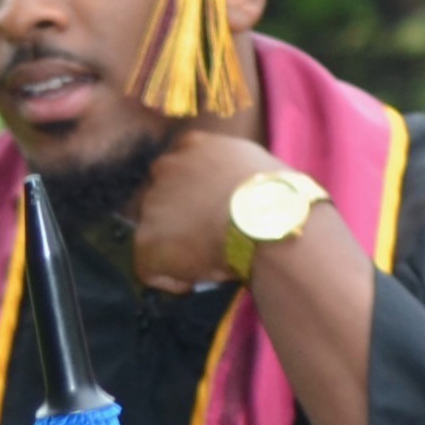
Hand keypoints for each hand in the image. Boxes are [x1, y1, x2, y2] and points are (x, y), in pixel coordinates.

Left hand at [107, 131, 298, 294]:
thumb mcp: (256, 166)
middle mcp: (165, 167)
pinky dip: (174, 279)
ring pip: (156, 233)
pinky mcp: (146, 241)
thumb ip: (233, 174)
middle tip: (211, 240)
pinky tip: (203, 278)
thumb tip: (239, 196)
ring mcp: (151, 204)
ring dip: (177, 247)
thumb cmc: (278, 196)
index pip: (181, 169)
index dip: (195, 196)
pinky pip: (151, 269)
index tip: (213, 214)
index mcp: (194, 145)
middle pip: (162, 198)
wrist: (268, 220)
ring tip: (211, 261)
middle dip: (180, 219)